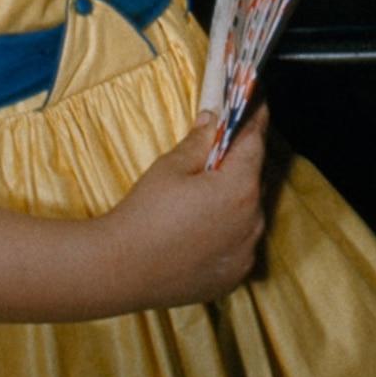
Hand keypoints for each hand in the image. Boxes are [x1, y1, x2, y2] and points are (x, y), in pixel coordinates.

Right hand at [98, 108, 267, 306]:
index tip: (256, 100)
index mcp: (240, 187)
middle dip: (242, 159)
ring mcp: (246, 251)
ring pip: (250, 211)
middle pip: (255, 176)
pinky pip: (241, 241)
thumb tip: (215, 119)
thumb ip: (200, 140)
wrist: (119, 271)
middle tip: (224, 145)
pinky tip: (206, 225)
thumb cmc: (144, 214)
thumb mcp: (171, 166)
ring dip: (237, 196)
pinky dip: (231, 229)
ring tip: (209, 190)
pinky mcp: (235, 275)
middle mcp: (252, 220)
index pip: (256, 139)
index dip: (255, 117)